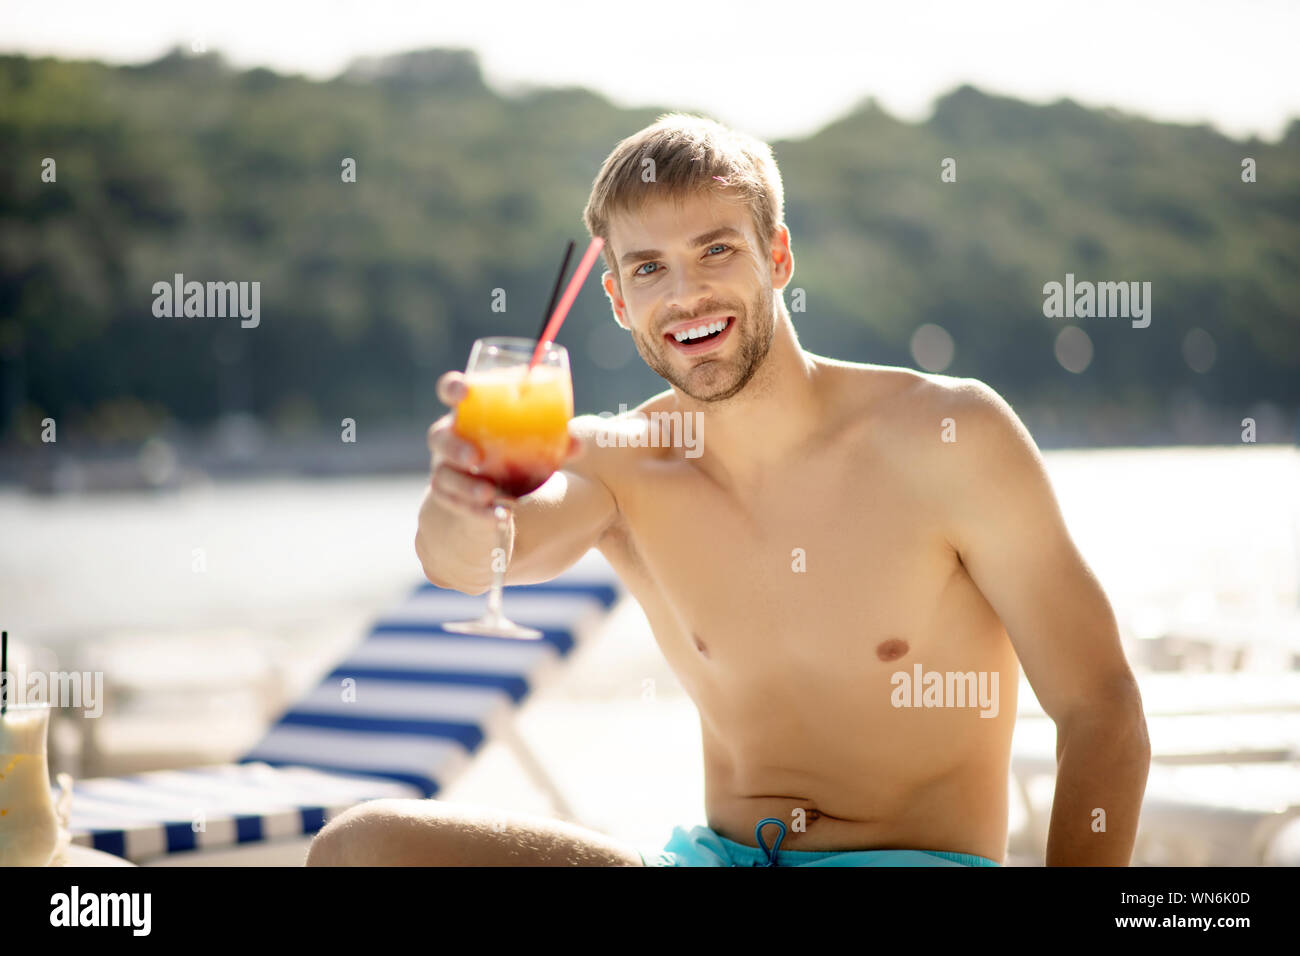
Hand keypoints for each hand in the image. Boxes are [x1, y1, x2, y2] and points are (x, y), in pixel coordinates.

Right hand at [426, 371, 582, 518]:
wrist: (505, 486)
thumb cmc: (518, 448)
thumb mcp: (536, 440)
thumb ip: (555, 438)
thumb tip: (578, 444)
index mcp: (471, 412)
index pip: (452, 391)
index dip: (453, 387)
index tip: (463, 392)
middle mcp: (452, 438)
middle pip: (439, 437)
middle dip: (454, 447)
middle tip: (476, 458)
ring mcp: (446, 468)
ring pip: (443, 476)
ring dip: (465, 486)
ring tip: (489, 494)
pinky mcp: (450, 496)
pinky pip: (455, 504)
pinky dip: (476, 512)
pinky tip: (498, 516)